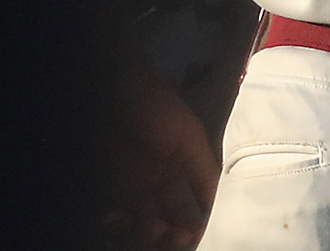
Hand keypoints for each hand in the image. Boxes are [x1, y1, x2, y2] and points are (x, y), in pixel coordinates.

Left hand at [100, 60, 217, 248]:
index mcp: (184, 165)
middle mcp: (160, 177)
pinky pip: (115, 212)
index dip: (200, 219)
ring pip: (144, 218)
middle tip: (178, 237)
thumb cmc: (157, 109)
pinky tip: (119, 219)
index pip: (196, 200)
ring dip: (150, 230)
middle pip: (170, 214)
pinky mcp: (109, 186)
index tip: (201, 234)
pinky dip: (117, 221)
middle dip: (177, 230)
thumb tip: (220, 201)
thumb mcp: (190, 136)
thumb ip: (204, 169)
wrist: (113, 93)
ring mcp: (133, 182)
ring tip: (153, 229)